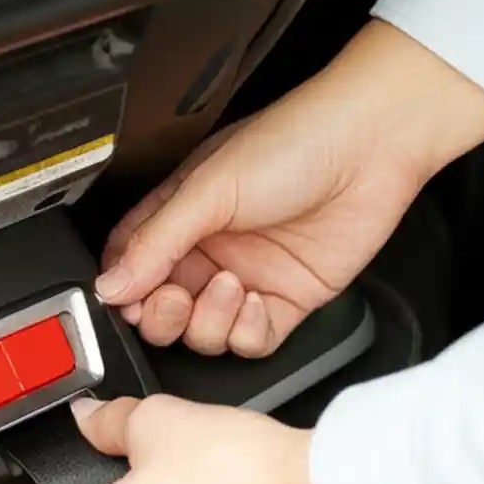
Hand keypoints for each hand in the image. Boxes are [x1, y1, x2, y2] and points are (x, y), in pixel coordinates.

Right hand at [98, 20, 483, 355]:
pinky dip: (248, 333)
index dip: (123, 291)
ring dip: (209, 321)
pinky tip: (258, 302)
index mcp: (178, 216)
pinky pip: (253, 341)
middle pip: (162, 311)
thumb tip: (111, 285)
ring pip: (205, 333)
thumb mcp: (207, 189)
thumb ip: (154, 242)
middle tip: (174, 297)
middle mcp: (209, 250)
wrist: (372, 144)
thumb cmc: (294, 143)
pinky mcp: (288, 300)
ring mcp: (248, 278)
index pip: (130, 267)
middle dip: (162, 316)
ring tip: (229, 284)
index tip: (126, 299)